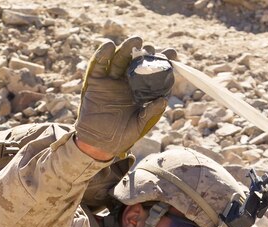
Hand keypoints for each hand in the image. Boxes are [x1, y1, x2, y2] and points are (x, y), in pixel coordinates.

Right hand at [76, 37, 168, 159]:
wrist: (98, 144)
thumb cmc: (121, 136)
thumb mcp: (139, 125)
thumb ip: (150, 112)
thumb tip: (164, 99)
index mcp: (139, 91)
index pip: (152, 73)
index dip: (162, 63)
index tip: (173, 54)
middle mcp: (125, 82)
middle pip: (136, 62)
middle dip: (144, 53)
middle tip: (152, 47)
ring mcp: (110, 81)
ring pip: (119, 60)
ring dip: (126, 49)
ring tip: (136, 41)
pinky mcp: (94, 82)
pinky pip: (98, 65)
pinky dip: (102, 55)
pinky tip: (110, 47)